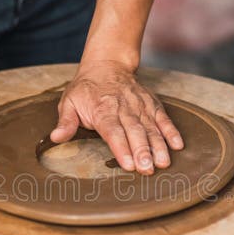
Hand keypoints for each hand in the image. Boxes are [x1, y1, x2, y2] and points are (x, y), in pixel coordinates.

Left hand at [50, 60, 183, 174]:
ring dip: (158, 146)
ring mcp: (140, 105)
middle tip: (148, 169)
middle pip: (134, 132)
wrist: (107, 64)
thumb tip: (55, 137)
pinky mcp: (151, 104)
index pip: (113, 131)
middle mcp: (123, 107)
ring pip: (151, 127)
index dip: (121, 148)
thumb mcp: (69, 102)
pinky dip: (171, 131)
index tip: (128, 164)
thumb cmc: (86, 89)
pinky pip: (163, 118)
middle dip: (142, 151)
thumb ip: (65, 122)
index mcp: (102, 109)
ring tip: (163, 163)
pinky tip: (178, 145)